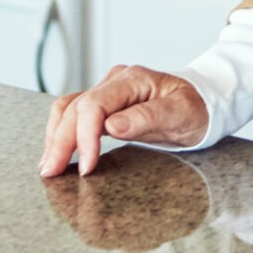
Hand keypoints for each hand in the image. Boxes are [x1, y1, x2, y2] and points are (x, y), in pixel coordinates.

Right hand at [37, 64, 209, 176]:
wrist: (204, 102)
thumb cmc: (197, 108)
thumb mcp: (182, 114)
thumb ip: (147, 117)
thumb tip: (112, 126)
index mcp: (133, 79)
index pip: (94, 104)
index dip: (85, 136)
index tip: (87, 167)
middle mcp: (114, 81)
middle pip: (74, 107)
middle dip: (60, 141)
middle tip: (51, 173)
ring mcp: (108, 91)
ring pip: (68, 109)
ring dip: (55, 137)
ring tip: (48, 166)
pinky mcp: (105, 105)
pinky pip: (75, 115)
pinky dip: (62, 133)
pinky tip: (57, 153)